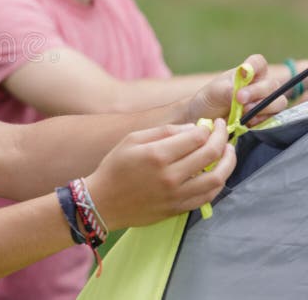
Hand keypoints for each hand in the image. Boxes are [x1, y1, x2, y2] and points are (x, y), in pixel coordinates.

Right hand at [84, 120, 234, 229]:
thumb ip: (163, 131)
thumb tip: (192, 129)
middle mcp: (170, 175)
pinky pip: (208, 196)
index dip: (209, 128)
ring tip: (229, 151)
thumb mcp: (131, 140)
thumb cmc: (115, 167)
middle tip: (223, 130)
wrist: (102, 202)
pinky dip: (218, 182)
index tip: (212, 123)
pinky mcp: (178, 209)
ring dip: (228, 162)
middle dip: (222, 138)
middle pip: (210, 154)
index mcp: (157, 155)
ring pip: (217, 178)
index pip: (196, 137)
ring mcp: (176, 195)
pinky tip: (218, 173)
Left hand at [186, 54, 286, 126]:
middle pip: (272, 85)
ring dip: (263, 107)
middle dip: (258, 92)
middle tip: (240, 99)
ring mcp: (264, 103)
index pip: (258, 63)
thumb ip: (225, 90)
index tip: (246, 74)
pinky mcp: (266, 118)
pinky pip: (273, 119)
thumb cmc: (209, 101)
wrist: (206, 120)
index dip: (256, 66)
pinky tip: (248, 122)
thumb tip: (238, 92)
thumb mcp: (212, 93)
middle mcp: (259, 86)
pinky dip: (262, 120)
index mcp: (247, 74)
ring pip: (278, 102)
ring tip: (244, 112)